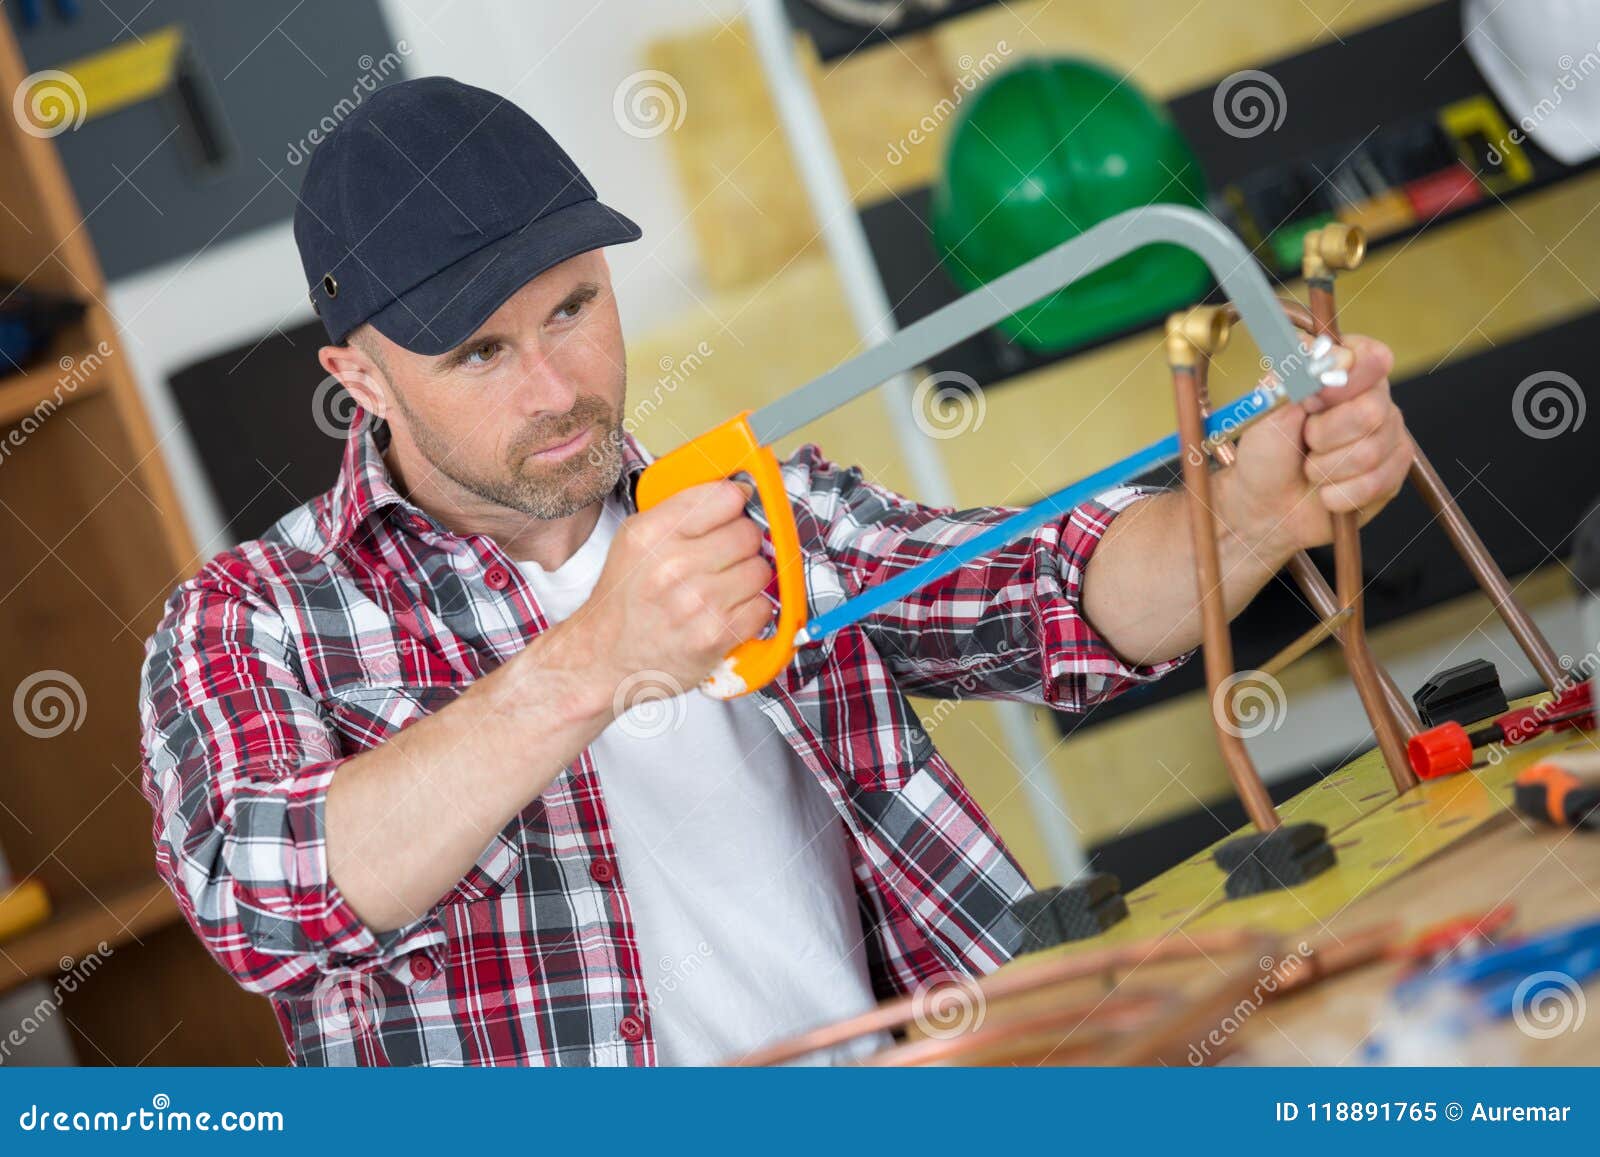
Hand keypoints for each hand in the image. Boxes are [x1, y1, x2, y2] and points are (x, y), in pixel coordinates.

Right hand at [560, 479, 772, 710]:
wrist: (605, 657)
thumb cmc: (624, 600)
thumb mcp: (635, 540)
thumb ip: (680, 510)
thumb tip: (736, 491)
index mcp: (652, 534)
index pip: (724, 496)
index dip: (735, 502)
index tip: (734, 510)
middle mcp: (674, 566)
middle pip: (748, 533)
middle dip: (742, 543)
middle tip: (725, 556)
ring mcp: (697, 603)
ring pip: (760, 570)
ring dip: (748, 578)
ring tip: (723, 587)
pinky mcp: (715, 635)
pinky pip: (763, 607)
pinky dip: (751, 610)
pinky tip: (727, 611)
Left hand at [1216, 333, 1412, 561]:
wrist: (1266, 507)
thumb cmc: (1265, 454)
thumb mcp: (1267, 408)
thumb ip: (1297, 376)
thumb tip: (1333, 355)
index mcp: (1342, 371)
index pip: (1371, 358)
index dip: (1342, 383)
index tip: (1311, 402)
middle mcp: (1372, 397)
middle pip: (1372, 410)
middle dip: (1323, 435)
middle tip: (1304, 442)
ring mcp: (1388, 434)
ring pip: (1371, 451)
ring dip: (1325, 469)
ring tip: (1310, 469)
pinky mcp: (1393, 472)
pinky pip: (1377, 482)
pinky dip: (1338, 493)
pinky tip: (1326, 491)